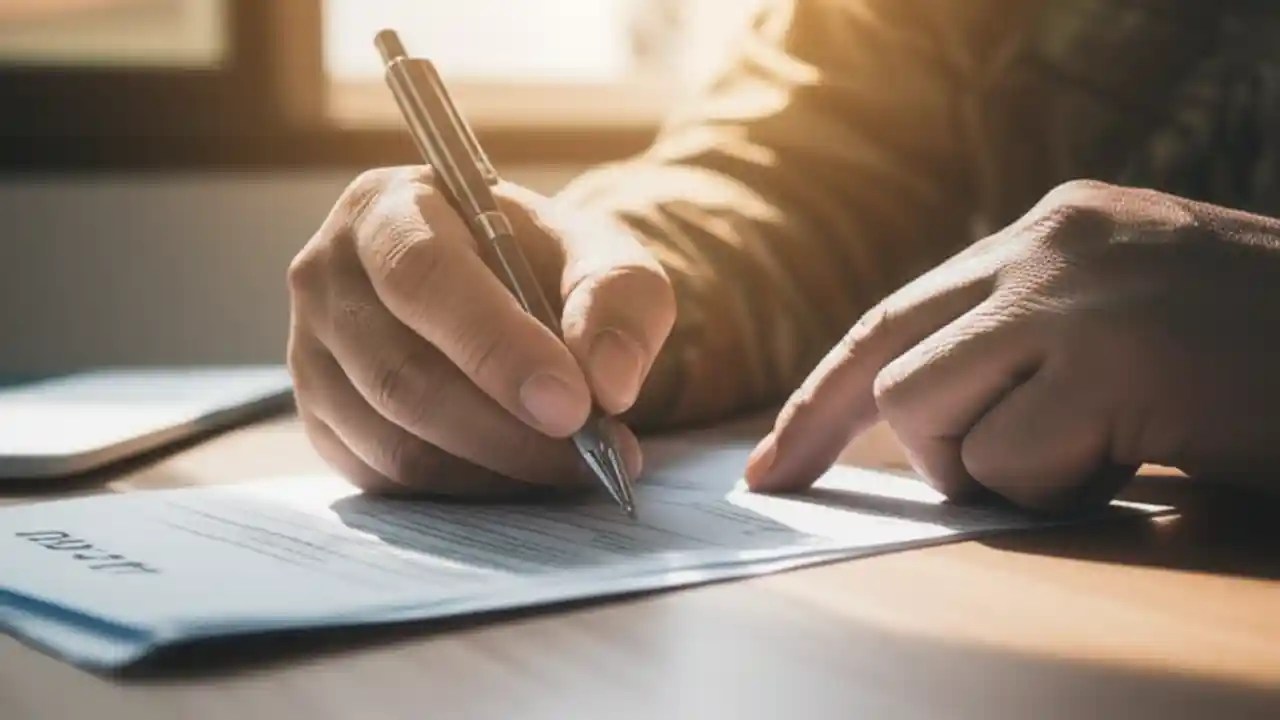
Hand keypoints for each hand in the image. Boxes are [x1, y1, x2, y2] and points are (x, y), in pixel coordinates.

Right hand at [287, 167, 674, 495]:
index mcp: (386, 209)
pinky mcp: (320, 422)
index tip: (572, 404)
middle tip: (596, 453)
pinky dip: (466, 488)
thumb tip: (609, 382)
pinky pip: (388, 478)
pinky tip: (523, 472)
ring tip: (576, 465)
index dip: (496, 347)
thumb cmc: (538, 261)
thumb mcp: (596, 252)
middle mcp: (327, 278)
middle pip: (403, 376)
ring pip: (396, 441)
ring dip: (497, 468)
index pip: (422, 278)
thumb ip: (617, 298)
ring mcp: (311, 356)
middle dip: (509, 430)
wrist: (497, 286)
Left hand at [746, 180, 1279, 511]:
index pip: (897, 311)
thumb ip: (1031, 346)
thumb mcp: (1132, 323)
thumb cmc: (1266, 360)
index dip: (822, 391)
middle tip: (839, 482)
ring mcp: (1081, 292)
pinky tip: (1142, 457)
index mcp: (1057, 228)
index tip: (774, 457)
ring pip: (924, 409)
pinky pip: (1004, 457)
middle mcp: (1055, 241)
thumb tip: (918, 413)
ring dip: (995, 468)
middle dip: (854, 435)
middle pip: (886, 354)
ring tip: (1100, 455)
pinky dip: (1055, 487)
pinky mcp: (1115, 355)